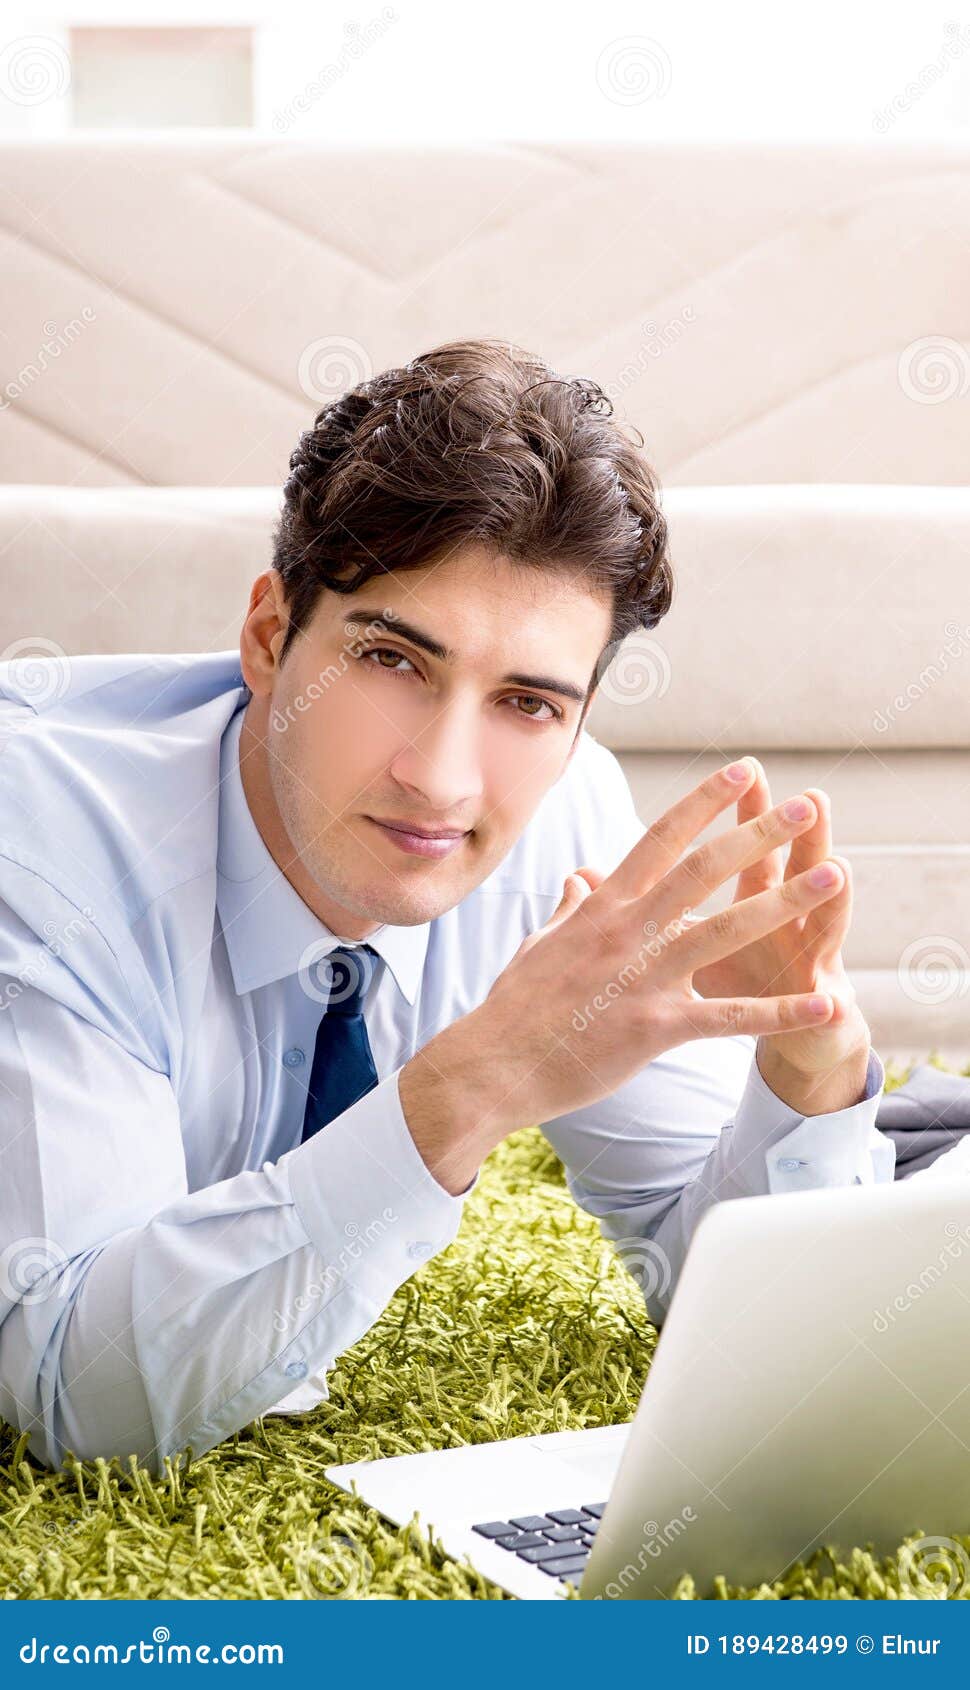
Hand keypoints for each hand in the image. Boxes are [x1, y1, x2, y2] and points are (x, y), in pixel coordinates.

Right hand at [399, 760, 848, 1191]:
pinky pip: (728, 1016)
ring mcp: (642, 979)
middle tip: (805, 805)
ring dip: (783, 903)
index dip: (705, 801)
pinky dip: (779, 1011)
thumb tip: (577, 878)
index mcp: (604, 907)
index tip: (743, 770)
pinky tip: (823, 1002)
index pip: (661, 838)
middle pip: (702, 870)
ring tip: (832, 878)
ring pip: (724, 931)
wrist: (493, 1065)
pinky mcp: (655, 1028)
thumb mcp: (541, 944)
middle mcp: (627, 933)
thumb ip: (570, 908)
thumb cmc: (515, 1006)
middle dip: (757, 834)